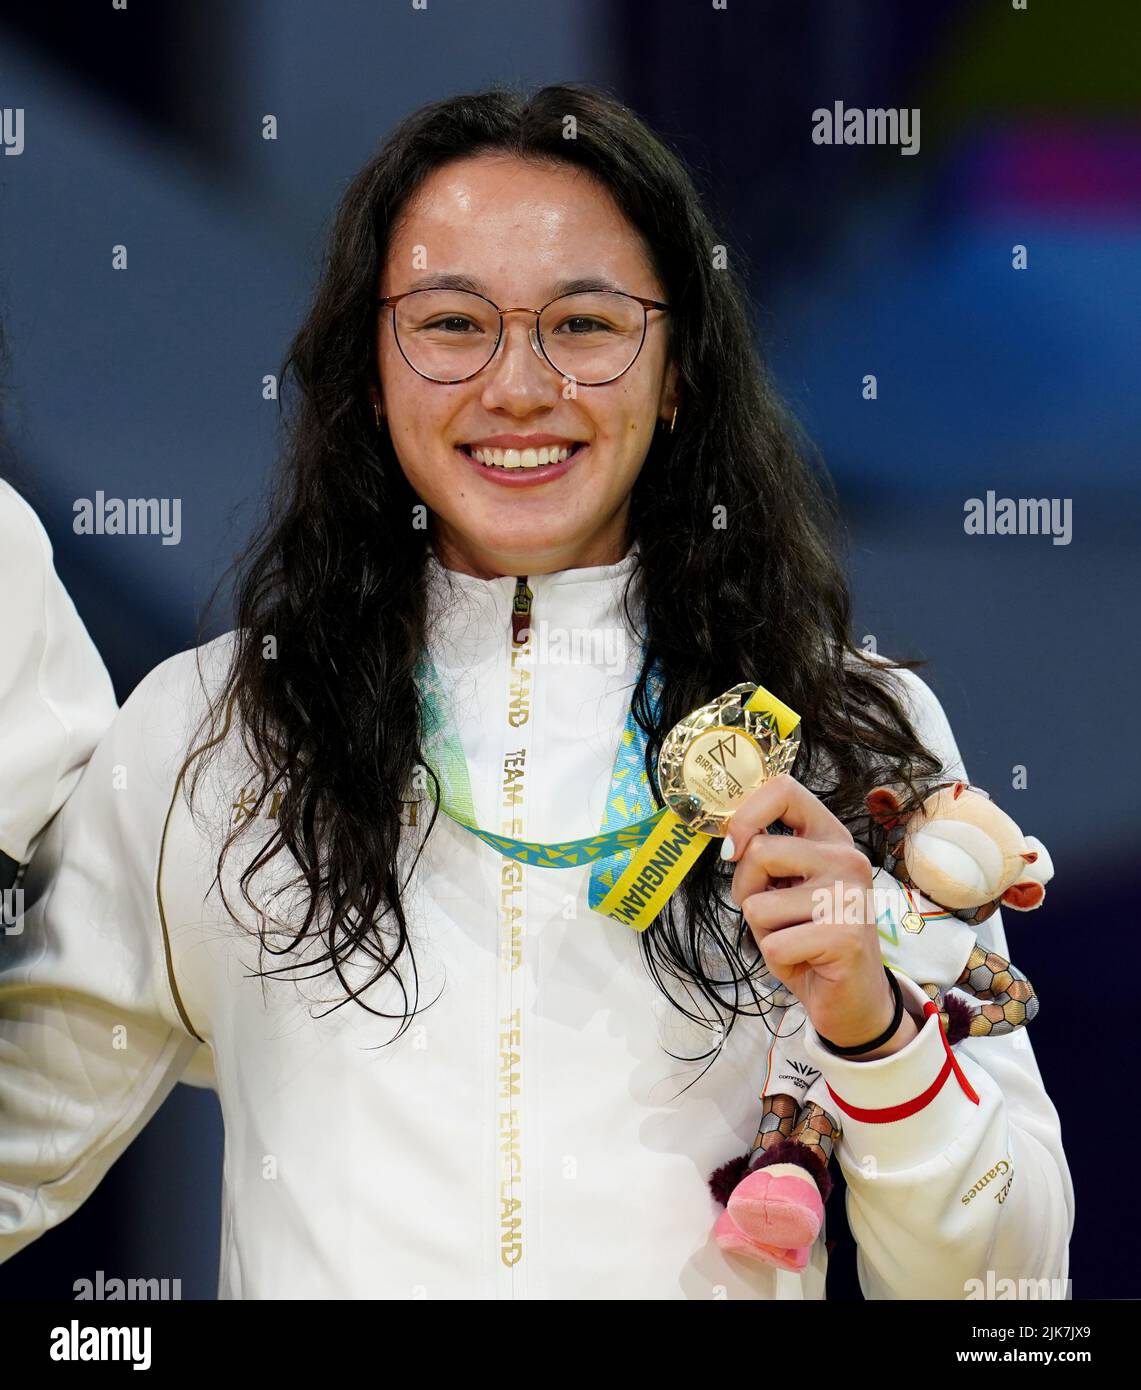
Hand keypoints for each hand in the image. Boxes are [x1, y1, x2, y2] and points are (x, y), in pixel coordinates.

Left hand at [721, 774, 918, 1060]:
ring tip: (796, 939)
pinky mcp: (844, 936)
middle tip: (773, 915)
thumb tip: (729, 839)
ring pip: (758, 905)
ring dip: (763, 932)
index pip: (783, 790)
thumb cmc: (810, 938)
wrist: (853, 998)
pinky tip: (807, 961)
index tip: (733, 847)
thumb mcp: (787, 887)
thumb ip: (766, 856)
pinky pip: (773, 944)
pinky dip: (778, 960)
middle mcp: (846, 858)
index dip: (745, 813)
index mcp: (830, 837)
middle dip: (746, 889)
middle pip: (759, 851)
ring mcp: (848, 896)